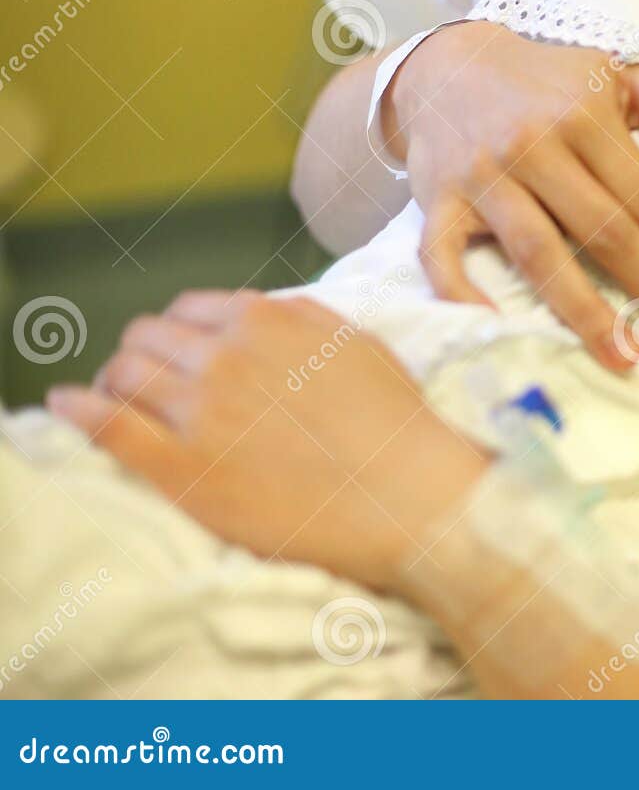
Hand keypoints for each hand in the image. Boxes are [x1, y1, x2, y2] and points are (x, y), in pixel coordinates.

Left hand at [49, 290, 488, 593]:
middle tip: (149, 382)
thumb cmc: (395, 423)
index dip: (181, 330)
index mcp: (267, 323)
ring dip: (115, 382)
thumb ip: (304, 317)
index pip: (190, 309)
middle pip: (147, 337)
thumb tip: (260, 310)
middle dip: (144, 354)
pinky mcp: (182, 468)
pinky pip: (106, 425)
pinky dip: (77, 409)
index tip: (182, 353)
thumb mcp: (359, 345)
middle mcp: (224, 357)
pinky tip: (65, 405)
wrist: (407, 497)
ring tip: (116, 401)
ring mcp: (198, 412)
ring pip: (122, 374)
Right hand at [381, 22, 638, 370]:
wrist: (448, 67)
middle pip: (607, 232)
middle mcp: (535, 146)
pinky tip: (502, 329)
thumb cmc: (548, 83)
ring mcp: (482, 175)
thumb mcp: (619, 78)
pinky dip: (463, 293)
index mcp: (587, 118)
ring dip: (585, 311)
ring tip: (628, 358)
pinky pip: (441, 255)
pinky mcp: (435, 199)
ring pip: (539, 252)